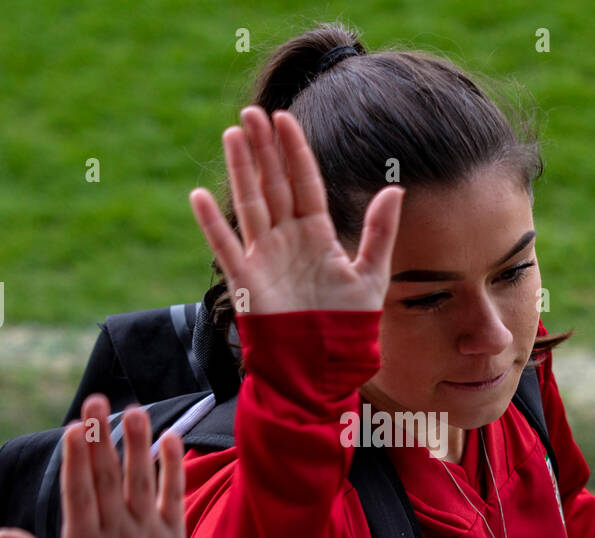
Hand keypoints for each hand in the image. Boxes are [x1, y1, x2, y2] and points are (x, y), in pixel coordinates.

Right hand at [0, 394, 186, 537]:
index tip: (74, 427)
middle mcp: (117, 535)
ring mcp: (147, 534)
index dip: (77, 459)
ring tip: (134, 409)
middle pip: (107, 478)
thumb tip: (2, 533)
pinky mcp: (172, 537)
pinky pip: (175, 497)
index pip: (79, 494)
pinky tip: (172, 438)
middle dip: (100, 437)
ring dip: (138, 444)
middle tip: (95, 400)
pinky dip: (174, 468)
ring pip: (142, 481)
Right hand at [188, 105, 403, 314]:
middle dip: (263, 149)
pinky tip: (199, 195)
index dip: (294, 151)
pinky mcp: (246, 281)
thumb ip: (380, 232)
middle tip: (252, 112)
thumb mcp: (372, 276)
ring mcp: (264, 257)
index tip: (285, 118)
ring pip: (250, 203)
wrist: (322, 368)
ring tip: (232, 133)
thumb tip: (395, 189)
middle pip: (274, 185)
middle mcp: (287, 240)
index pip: (304, 182)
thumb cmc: (346, 327)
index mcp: (317, 234)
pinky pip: (226, 246)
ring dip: (240, 170)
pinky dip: (212, 223)